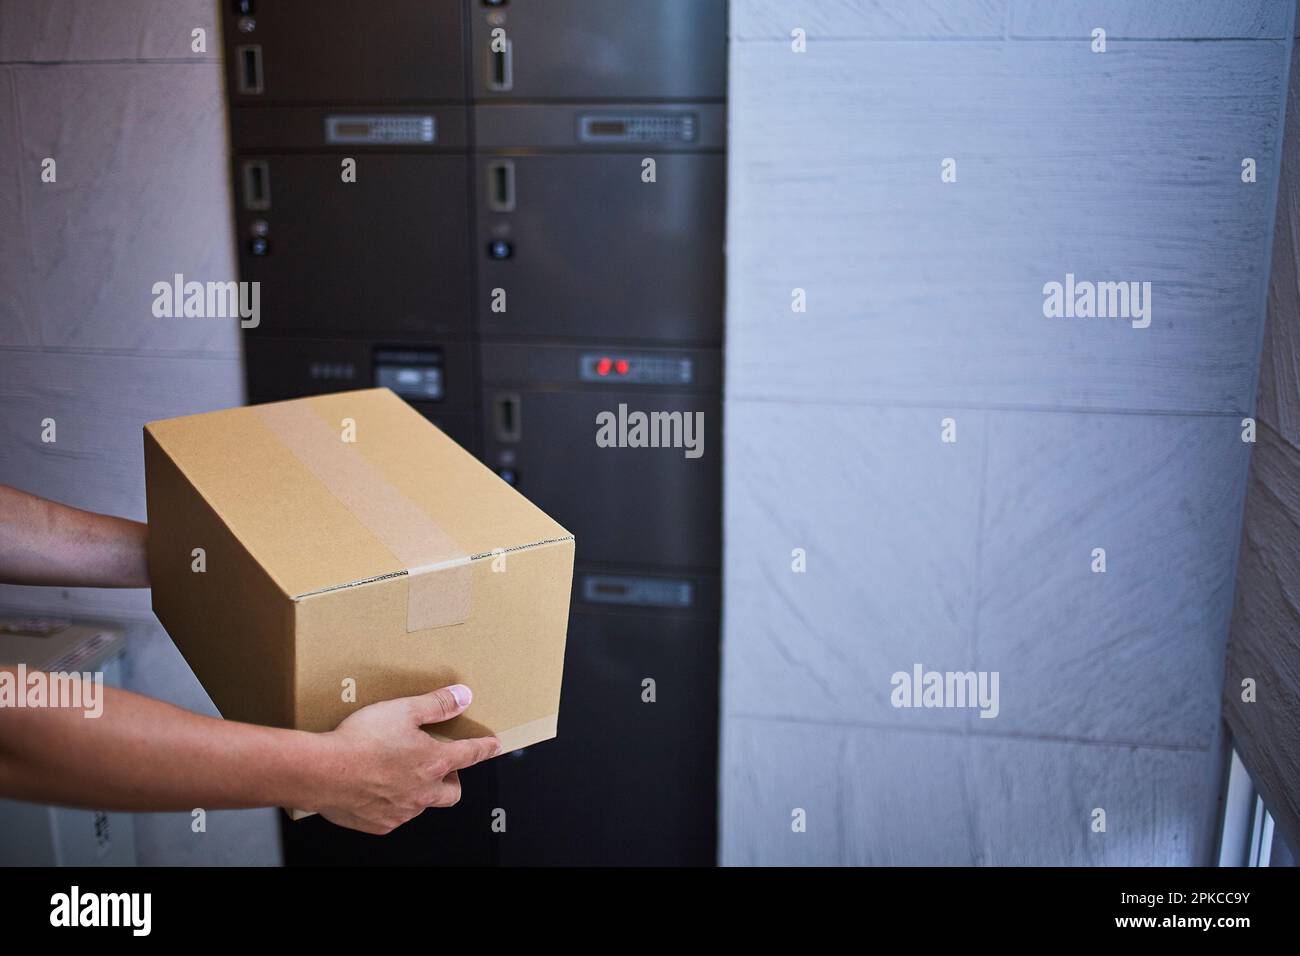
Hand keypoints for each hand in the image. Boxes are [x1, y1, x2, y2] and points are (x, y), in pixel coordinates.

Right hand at [313, 684, 499, 834]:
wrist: (322, 771)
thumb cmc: (360, 740)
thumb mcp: (403, 710)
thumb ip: (436, 704)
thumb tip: (463, 696)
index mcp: (433, 762)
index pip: (470, 755)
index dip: (484, 748)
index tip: (493, 746)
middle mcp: (423, 792)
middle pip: (453, 791)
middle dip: (452, 778)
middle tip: (440, 764)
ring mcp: (403, 811)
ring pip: (423, 804)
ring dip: (420, 790)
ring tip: (400, 772)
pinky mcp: (381, 823)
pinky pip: (396, 815)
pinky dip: (393, 802)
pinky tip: (377, 787)